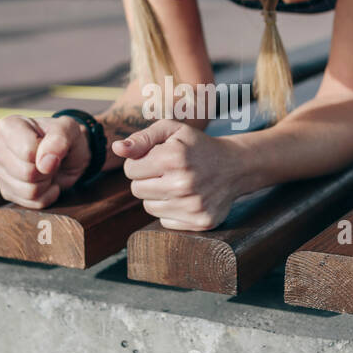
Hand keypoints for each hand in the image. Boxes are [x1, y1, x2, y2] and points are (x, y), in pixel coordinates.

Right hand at [0, 114, 89, 208]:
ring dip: (47, 184)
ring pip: (29, 191)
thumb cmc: (65, 139)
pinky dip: (46, 196)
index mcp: (8, 126)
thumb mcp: (69, 130)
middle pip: (27, 173)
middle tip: (51, 161)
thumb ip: (59, 139)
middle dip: (48, 170)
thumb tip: (45, 163)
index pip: (27, 151)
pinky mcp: (6, 191)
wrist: (66, 156)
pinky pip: (31, 203)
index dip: (47, 153)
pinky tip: (46, 183)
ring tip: (47, 171)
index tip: (51, 146)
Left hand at [113, 121, 242, 229]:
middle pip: (137, 190)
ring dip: (157, 196)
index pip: (130, 170)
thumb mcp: (172, 131)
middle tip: (167, 172)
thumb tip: (117, 148)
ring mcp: (192, 205)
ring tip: (176, 184)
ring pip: (149, 207)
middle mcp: (182, 183)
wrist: (234, 166)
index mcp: (173, 157)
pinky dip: (171, 210)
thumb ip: (142, 138)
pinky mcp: (200, 222)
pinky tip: (186, 197)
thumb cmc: (197, 146)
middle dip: (147, 179)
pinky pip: (165, 221)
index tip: (156, 159)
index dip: (140, 163)